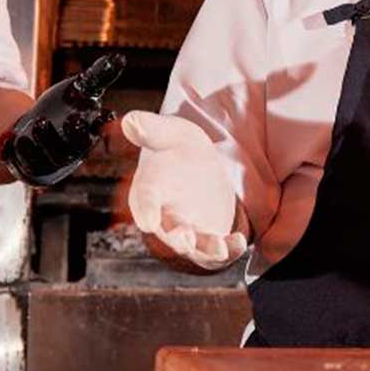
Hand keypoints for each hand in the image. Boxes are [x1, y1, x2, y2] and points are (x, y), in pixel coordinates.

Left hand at [0, 54, 124, 186]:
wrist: (35, 128)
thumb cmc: (64, 107)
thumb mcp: (80, 89)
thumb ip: (99, 76)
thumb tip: (119, 57)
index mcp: (92, 134)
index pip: (110, 140)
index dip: (114, 134)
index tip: (109, 119)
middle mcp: (75, 152)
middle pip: (79, 149)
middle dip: (76, 136)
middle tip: (73, 119)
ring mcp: (53, 162)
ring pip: (53, 158)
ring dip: (47, 142)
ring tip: (40, 122)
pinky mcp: (32, 168)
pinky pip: (27, 165)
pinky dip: (21, 153)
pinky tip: (15, 138)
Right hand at [121, 111, 246, 270]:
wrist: (198, 161)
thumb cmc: (176, 147)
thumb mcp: (168, 132)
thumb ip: (150, 128)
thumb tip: (130, 120)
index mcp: (148, 190)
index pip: (143, 202)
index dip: (145, 211)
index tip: (148, 221)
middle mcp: (164, 216)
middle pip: (167, 233)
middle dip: (176, 239)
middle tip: (185, 238)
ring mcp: (187, 229)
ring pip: (193, 248)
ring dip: (205, 250)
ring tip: (218, 248)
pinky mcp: (208, 236)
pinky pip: (217, 250)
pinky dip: (228, 250)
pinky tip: (239, 241)